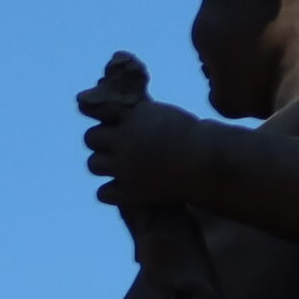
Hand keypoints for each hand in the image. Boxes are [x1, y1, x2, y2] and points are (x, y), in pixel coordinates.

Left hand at [78, 52, 207, 207]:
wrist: (209, 161)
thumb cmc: (191, 136)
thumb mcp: (163, 115)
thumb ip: (138, 113)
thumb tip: (114, 105)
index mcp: (135, 116)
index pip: (100, 108)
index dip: (100, 114)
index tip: (108, 120)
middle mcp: (125, 139)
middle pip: (90, 137)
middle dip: (100, 140)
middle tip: (113, 145)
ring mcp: (125, 167)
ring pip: (93, 164)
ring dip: (102, 163)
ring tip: (117, 165)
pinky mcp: (130, 192)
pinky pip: (103, 192)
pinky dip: (110, 190)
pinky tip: (121, 187)